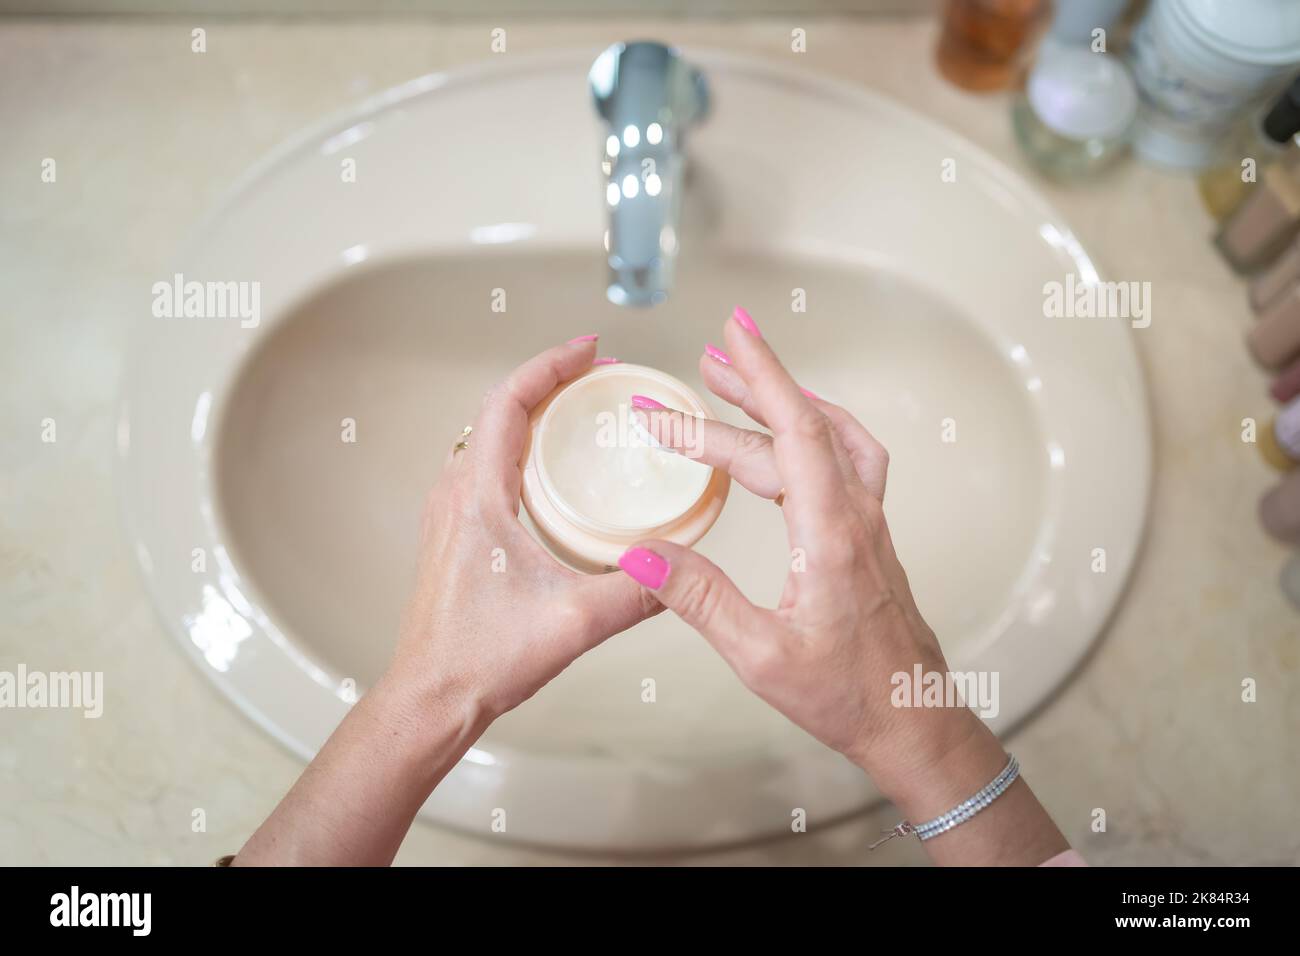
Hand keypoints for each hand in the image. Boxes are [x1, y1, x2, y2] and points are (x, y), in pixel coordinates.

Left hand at [392, 337, 661, 724]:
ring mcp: (450, 514)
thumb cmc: (479, 660)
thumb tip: (681, 568)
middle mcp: (455, 495)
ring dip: (534, 413)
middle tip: (600, 375)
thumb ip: (636, 593)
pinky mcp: (456, 535)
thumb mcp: (573, 622)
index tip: (591, 349)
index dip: (551, 366)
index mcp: (477, 497)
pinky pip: (488, 467)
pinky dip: (522, 447)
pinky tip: (555, 471)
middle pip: (500, 410)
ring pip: (490, 437)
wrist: (431, 698)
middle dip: (551, 382)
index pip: (509, 403)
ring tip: (581, 409)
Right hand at [619, 308, 1067, 863]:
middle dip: (745, 392)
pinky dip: (809, 431)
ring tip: (731, 386)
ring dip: (781, 404)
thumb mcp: (759, 654)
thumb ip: (699, 599)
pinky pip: (842, 461)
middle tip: (698, 366)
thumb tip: (640, 556)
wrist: (912, 720)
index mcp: (831, 533)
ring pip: (826, 439)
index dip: (762, 375)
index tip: (734, 331)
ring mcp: (867, 523)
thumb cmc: (848, 695)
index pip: (795, 430)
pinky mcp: (866, 537)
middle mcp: (855, 515)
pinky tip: (787, 437)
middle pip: (797, 431)